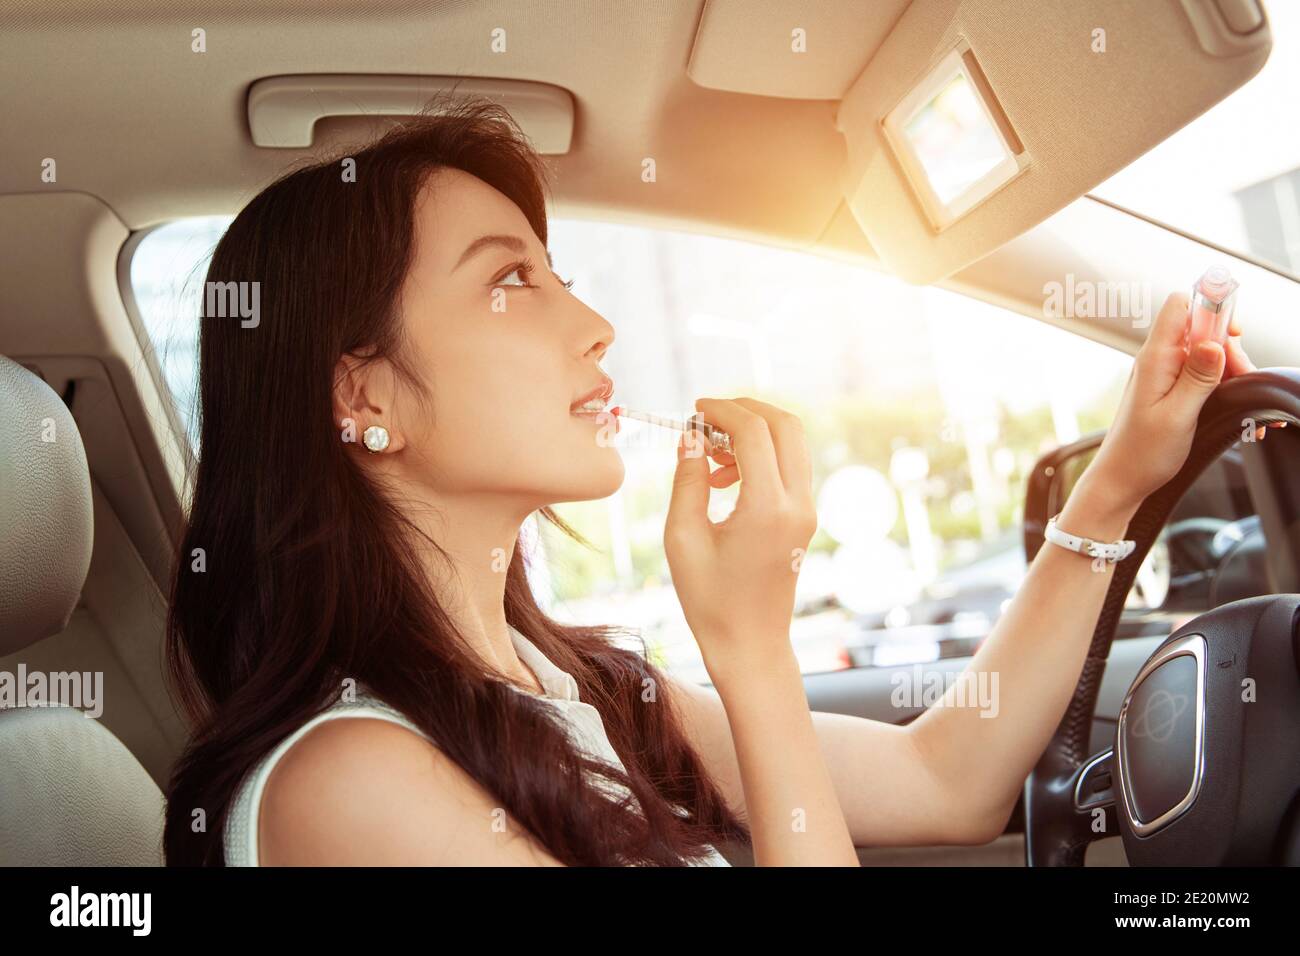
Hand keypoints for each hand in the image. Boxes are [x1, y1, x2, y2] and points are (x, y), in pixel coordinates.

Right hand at [663, 398, 816, 674]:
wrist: (749, 643)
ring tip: (708, 457)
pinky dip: (761, 455)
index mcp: (767, 509)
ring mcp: (806, 510)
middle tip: (707, 416)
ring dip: (753, 433)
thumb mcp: (683, 537)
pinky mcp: (804, 516)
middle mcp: (797, 504)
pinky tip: (724, 476)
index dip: (722, 410)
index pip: (754, 433)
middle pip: (785, 425)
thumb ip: (688, 479)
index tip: (694, 409)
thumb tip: (691, 436)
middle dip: (745, 410)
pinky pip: (789, 466)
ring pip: (791, 442)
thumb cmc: (709, 599)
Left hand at [1085, 292, 1281, 512]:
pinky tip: (1239, 411)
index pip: (1180, 306)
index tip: (1233, 334)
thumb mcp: (1177, 415)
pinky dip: (1224, 387)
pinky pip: (1204, 375)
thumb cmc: (1143, 453)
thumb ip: (1198, 377)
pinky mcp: (1172, 390)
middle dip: (1230, 350)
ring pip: (1209, 354)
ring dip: (1231, 372)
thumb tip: (1214, 342)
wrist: (1122, 479)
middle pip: (1203, 330)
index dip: (1211, 308)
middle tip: (1242, 381)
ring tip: (1243, 403)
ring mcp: (1166, 374)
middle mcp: (1159, 360)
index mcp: (1154, 359)